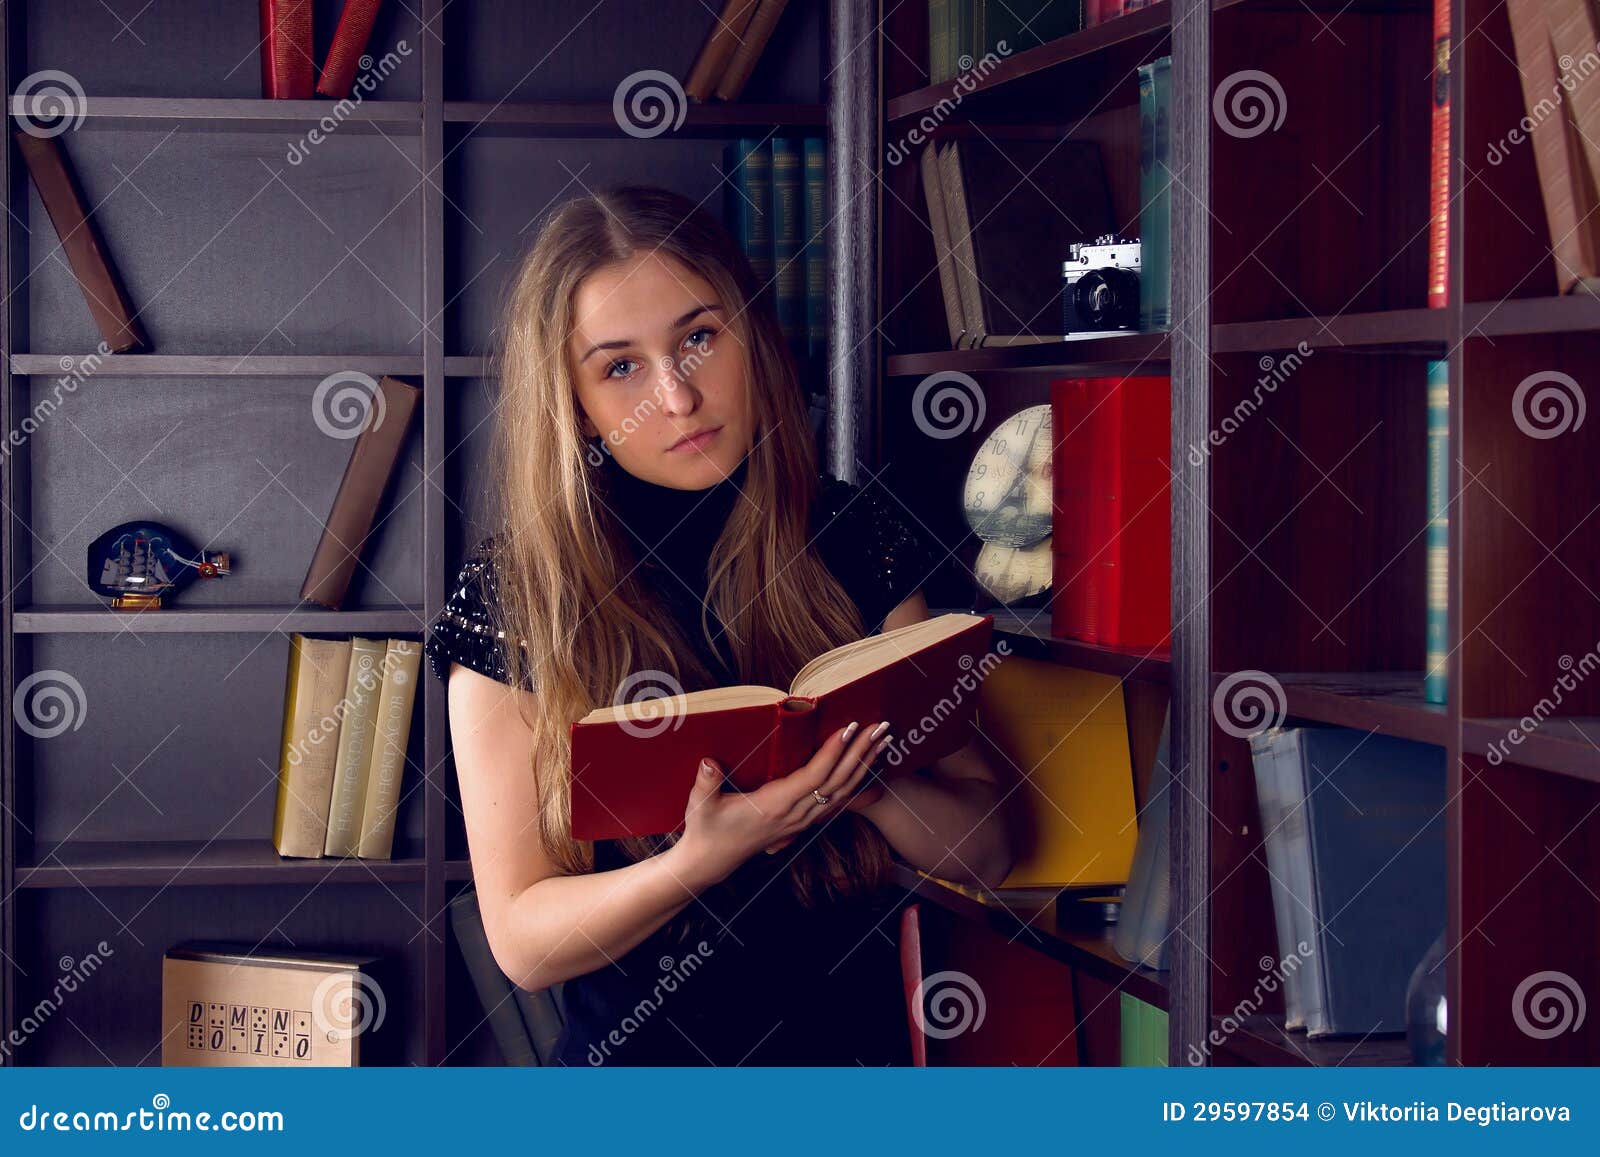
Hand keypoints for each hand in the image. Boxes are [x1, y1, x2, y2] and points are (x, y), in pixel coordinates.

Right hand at [673, 719, 894, 883]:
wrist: (710, 862)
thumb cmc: (706, 830)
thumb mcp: (700, 806)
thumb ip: (706, 783)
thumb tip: (708, 763)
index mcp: (775, 806)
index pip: (813, 777)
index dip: (833, 753)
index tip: (850, 728)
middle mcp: (795, 815)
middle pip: (837, 782)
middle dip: (861, 752)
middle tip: (881, 726)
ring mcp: (801, 821)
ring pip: (842, 792)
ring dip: (865, 765)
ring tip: (884, 740)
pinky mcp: (802, 822)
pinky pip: (836, 802)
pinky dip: (857, 783)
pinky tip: (871, 770)